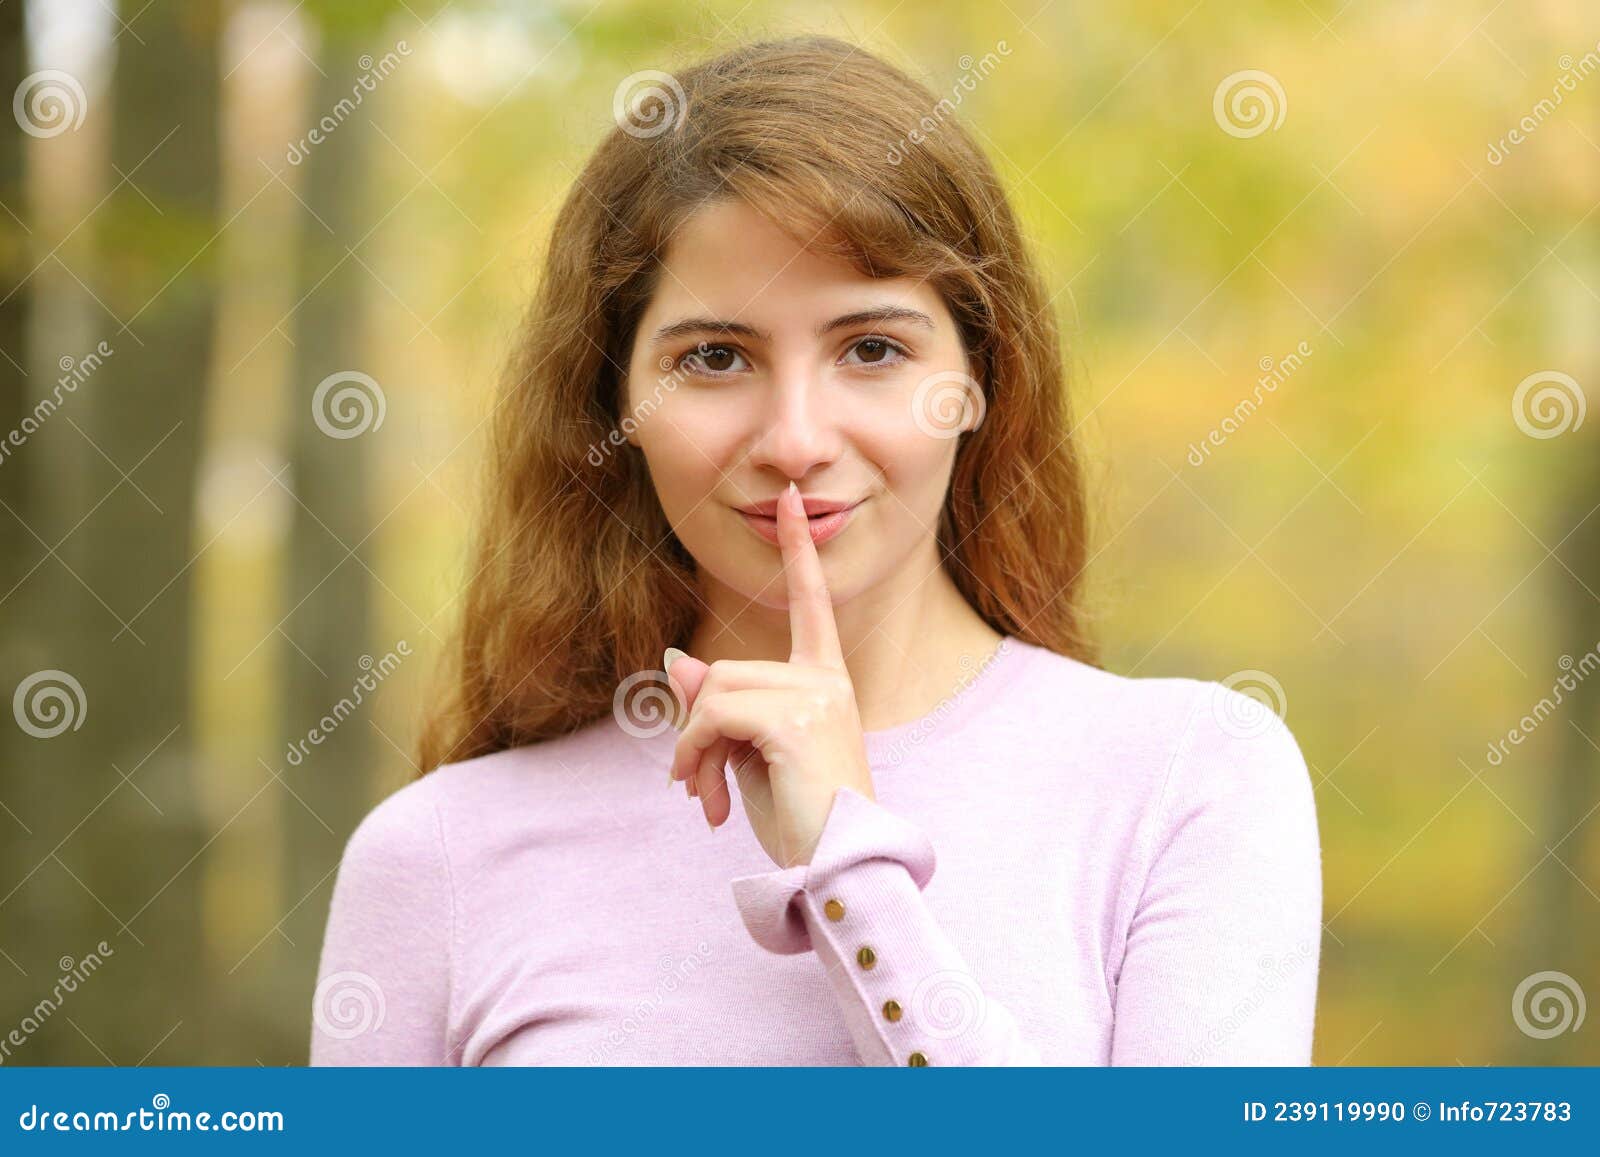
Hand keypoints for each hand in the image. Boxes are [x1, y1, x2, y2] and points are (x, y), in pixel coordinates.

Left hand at [665, 481, 875, 867]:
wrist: (836, 868)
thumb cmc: (800, 820)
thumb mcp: (748, 756)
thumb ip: (717, 708)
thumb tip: (676, 661)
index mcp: (826, 682)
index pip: (810, 603)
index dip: (798, 551)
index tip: (787, 500)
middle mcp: (825, 680)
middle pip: (724, 671)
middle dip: (697, 731)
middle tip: (697, 788)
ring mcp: (814, 695)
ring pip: (713, 692)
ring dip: (693, 750)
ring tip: (705, 799)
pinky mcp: (794, 718)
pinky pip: (713, 715)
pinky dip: (694, 755)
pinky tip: (706, 799)